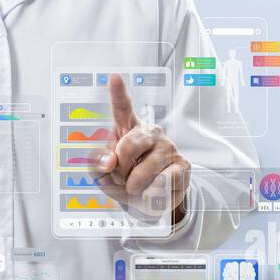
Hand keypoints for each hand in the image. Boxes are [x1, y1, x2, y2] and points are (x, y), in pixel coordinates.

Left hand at [95, 75, 190, 223]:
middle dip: (118, 171)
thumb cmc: (125, 181)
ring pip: (143, 173)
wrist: (150, 202)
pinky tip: (152, 193)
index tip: (114, 77)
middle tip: (122, 178)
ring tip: (137, 188)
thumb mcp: (103, 174)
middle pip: (127, 147)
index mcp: (127, 128)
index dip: (118, 93)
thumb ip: (97, 165)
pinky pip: (161, 185)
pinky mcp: (182, 165)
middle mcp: (150, 133)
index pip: (122, 108)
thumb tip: (109, 161)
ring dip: (134, 188)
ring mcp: (168, 147)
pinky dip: (151, 197)